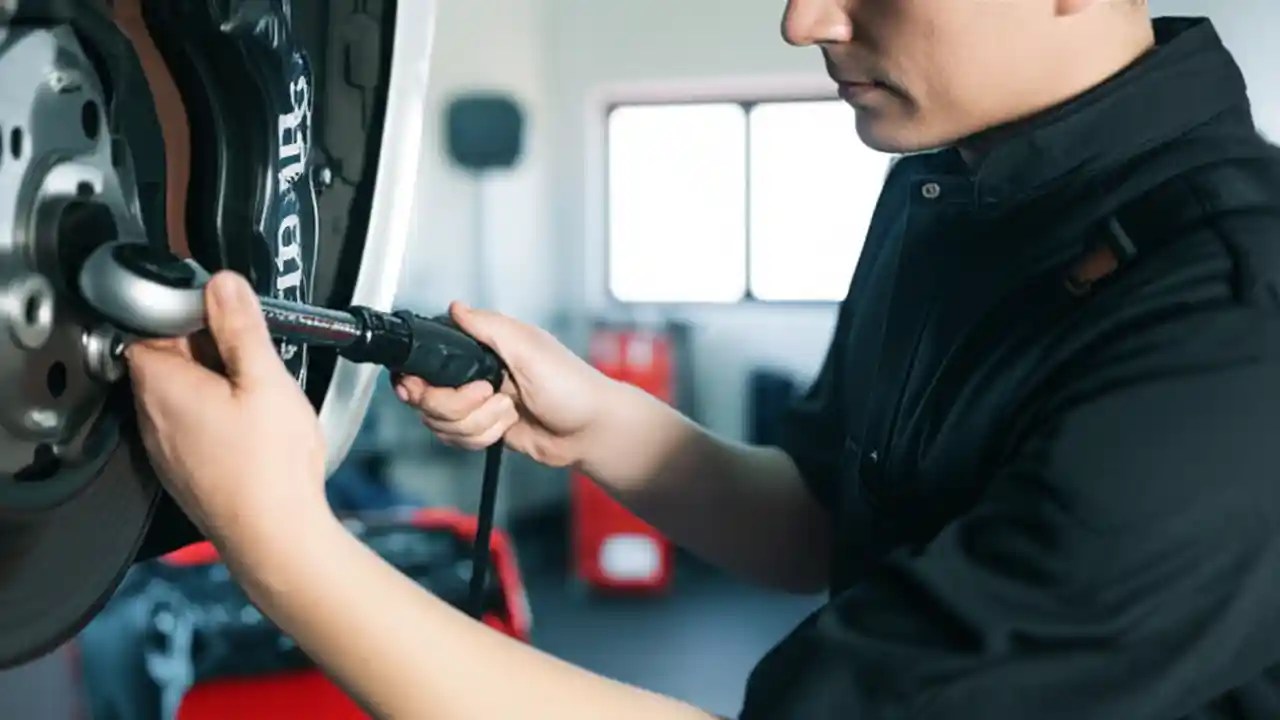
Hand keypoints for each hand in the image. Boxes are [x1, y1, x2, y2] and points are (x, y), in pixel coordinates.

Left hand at [125, 271, 327, 545]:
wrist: (275, 535)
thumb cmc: (270, 465)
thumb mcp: (265, 379)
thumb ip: (241, 327)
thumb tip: (222, 285)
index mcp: (163, 386)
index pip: (147, 325)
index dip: (184, 312)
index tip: (223, 313)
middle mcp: (152, 418)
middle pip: (163, 360)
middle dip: (203, 347)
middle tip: (249, 354)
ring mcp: (165, 449)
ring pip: (179, 395)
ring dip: (211, 384)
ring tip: (255, 393)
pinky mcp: (184, 472)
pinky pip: (191, 428)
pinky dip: (215, 417)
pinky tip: (251, 427)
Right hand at [393, 302, 617, 467]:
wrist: (589, 430)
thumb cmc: (570, 386)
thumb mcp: (529, 347)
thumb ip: (488, 326)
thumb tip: (456, 307)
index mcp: (483, 349)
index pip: (429, 360)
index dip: (419, 379)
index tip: (422, 387)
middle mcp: (475, 375)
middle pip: (427, 398)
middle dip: (456, 404)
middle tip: (489, 394)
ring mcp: (478, 405)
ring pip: (441, 423)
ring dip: (477, 422)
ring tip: (509, 411)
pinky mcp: (484, 430)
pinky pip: (458, 440)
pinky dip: (481, 437)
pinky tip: (506, 427)